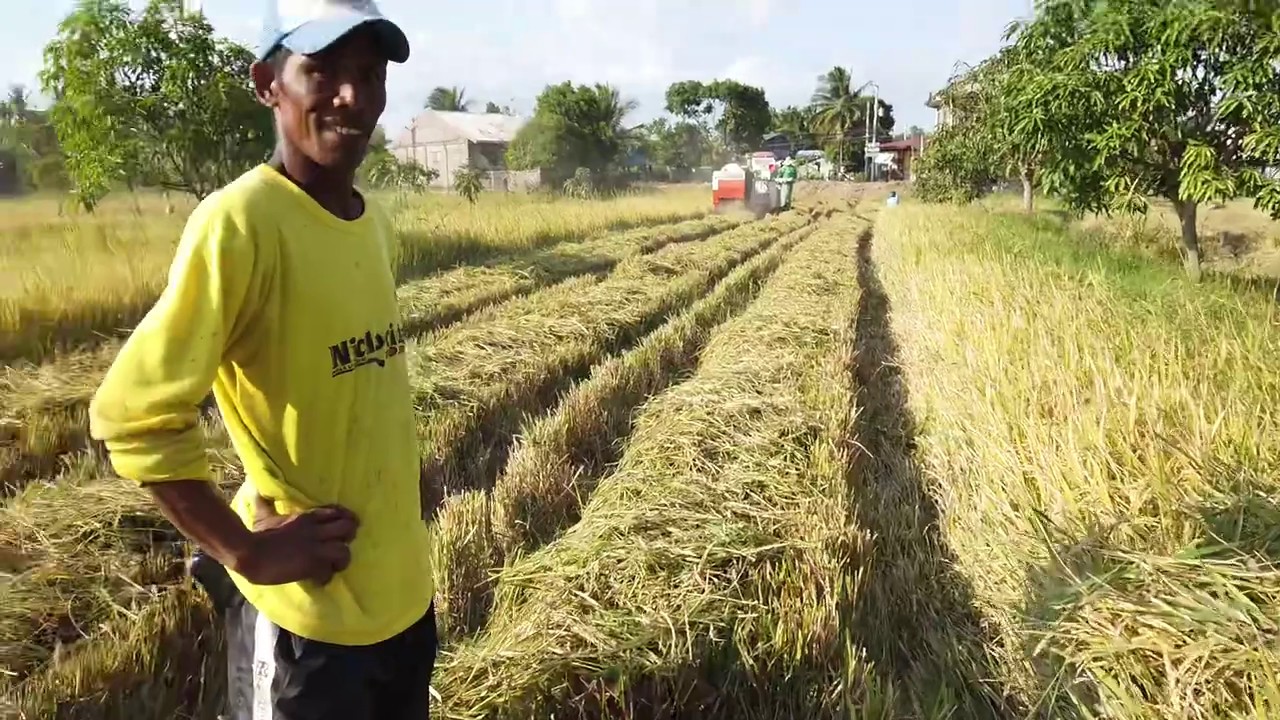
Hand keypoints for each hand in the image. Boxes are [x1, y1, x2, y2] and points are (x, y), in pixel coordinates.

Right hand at [236, 493, 359, 586]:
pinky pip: (328, 572)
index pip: (336, 512)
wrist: (249, 553)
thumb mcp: (265, 515)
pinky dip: (325, 578)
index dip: (344, 519)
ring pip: (344, 551)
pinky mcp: (311, 566)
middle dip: (349, 537)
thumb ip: (266, 502)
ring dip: (341, 561)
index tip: (342, 526)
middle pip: (348, 527)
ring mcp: (315, 548)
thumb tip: (256, 487)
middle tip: (341, 546)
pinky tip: (319, 580)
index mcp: (307, 517)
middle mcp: (316, 530)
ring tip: (334, 566)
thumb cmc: (257, 535)